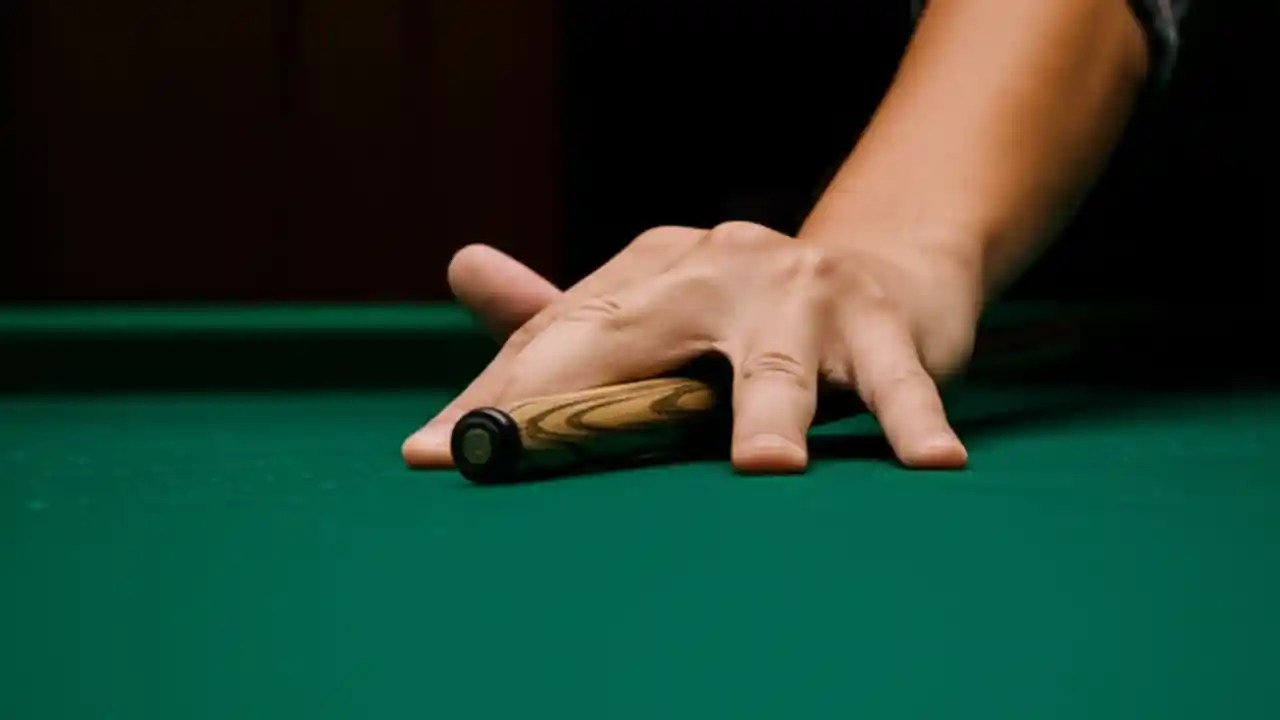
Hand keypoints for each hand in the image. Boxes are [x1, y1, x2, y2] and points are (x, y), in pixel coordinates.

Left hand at [403, 222, 981, 471]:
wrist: (885, 261)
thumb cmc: (745, 314)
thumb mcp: (653, 309)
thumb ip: (562, 311)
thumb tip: (463, 269)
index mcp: (654, 267)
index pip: (564, 333)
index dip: (496, 397)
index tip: (434, 455)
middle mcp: (719, 264)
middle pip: (639, 336)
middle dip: (580, 397)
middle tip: (521, 449)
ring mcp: (804, 287)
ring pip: (778, 362)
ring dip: (771, 414)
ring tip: (762, 467)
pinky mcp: (883, 320)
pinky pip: (898, 379)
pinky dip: (912, 421)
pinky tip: (931, 463)